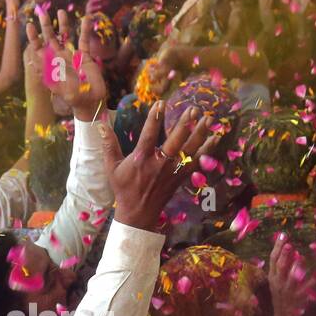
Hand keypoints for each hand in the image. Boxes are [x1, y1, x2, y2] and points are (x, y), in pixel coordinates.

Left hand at [30, 9, 107, 120]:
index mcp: (51, 66)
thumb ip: (49, 76)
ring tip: (60, 11)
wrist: (91, 102)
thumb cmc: (74, 99)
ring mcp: (72, 56)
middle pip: (50, 38)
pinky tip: (86, 19)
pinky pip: (84, 40)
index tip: (29, 26)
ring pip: (66, 36)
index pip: (39, 49)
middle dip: (45, 26)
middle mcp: (59, 58)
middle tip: (41, 12)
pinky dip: (85, 30)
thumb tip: (33, 61)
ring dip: (63, 24)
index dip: (33, 38)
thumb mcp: (60, 89)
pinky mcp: (85, 56)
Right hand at [101, 98, 218, 229]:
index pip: (149, 135)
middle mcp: (159, 164)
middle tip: (193, 109)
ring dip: (200, 133)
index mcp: (141, 159)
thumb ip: (109, 145)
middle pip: (175, 140)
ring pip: (189, 150)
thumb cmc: (124, 188)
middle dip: (185, 124)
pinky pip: (196, 161)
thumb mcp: (112, 167)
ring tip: (208, 118)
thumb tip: (101, 125)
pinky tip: (214, 138)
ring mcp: (172, 171)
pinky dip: (206, 150)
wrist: (138, 213)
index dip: (155, 118)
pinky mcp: (181, 177)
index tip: (160, 103)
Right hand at [267, 236, 312, 315]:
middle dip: (284, 255)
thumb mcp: (276, 281)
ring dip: (296, 267)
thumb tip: (290, 248)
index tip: (283, 235)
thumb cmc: (281, 296)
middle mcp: (279, 283)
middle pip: (280, 267)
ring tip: (301, 257)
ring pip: (292, 278)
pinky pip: (309, 288)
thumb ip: (281, 267)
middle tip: (289, 244)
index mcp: (273, 277)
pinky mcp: (299, 298)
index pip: (273, 259)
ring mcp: (289, 291)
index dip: (278, 247)